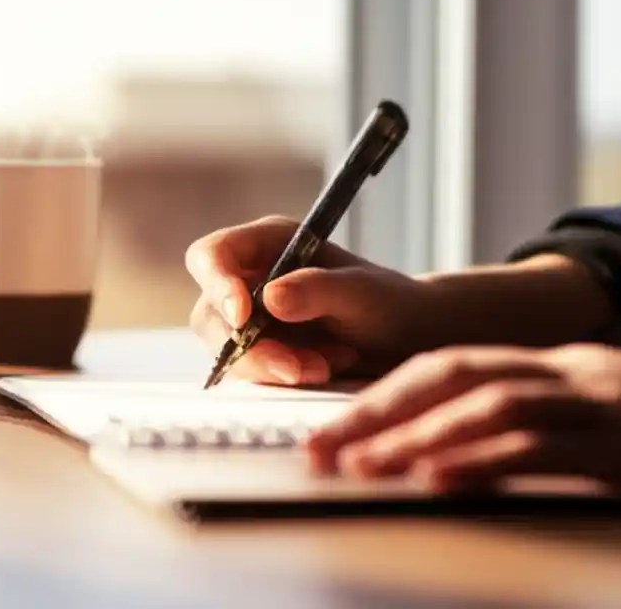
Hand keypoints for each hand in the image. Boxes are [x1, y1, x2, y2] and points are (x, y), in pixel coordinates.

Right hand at [185, 216, 434, 384]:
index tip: (242, 318)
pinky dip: (283, 377)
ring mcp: (251, 318)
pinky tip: (324, 369)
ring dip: (271, 366)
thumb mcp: (362, 293)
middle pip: (211, 313)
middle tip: (297, 368)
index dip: (216, 284)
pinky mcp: (258, 351)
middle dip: (251, 346)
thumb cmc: (390, 303)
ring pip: (227, 349)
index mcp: (266, 244)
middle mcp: (250, 278)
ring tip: (326, 366)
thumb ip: (318, 290)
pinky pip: (249, 371)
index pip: (212, 256)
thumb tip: (269, 298)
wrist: (408, 339)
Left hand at [306, 344, 620, 493]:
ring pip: (491, 405)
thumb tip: (446, 456)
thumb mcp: (594, 420)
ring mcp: (602, 402)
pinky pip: (549, 445)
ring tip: (365, 466)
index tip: (329, 435)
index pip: (446, 369)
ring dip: (419, 436)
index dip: (381, 399)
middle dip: (377, 412)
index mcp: (551, 368)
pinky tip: (443, 479)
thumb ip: (526, 426)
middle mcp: (567, 373)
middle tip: (320, 450)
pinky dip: (488, 459)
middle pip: (450, 376)